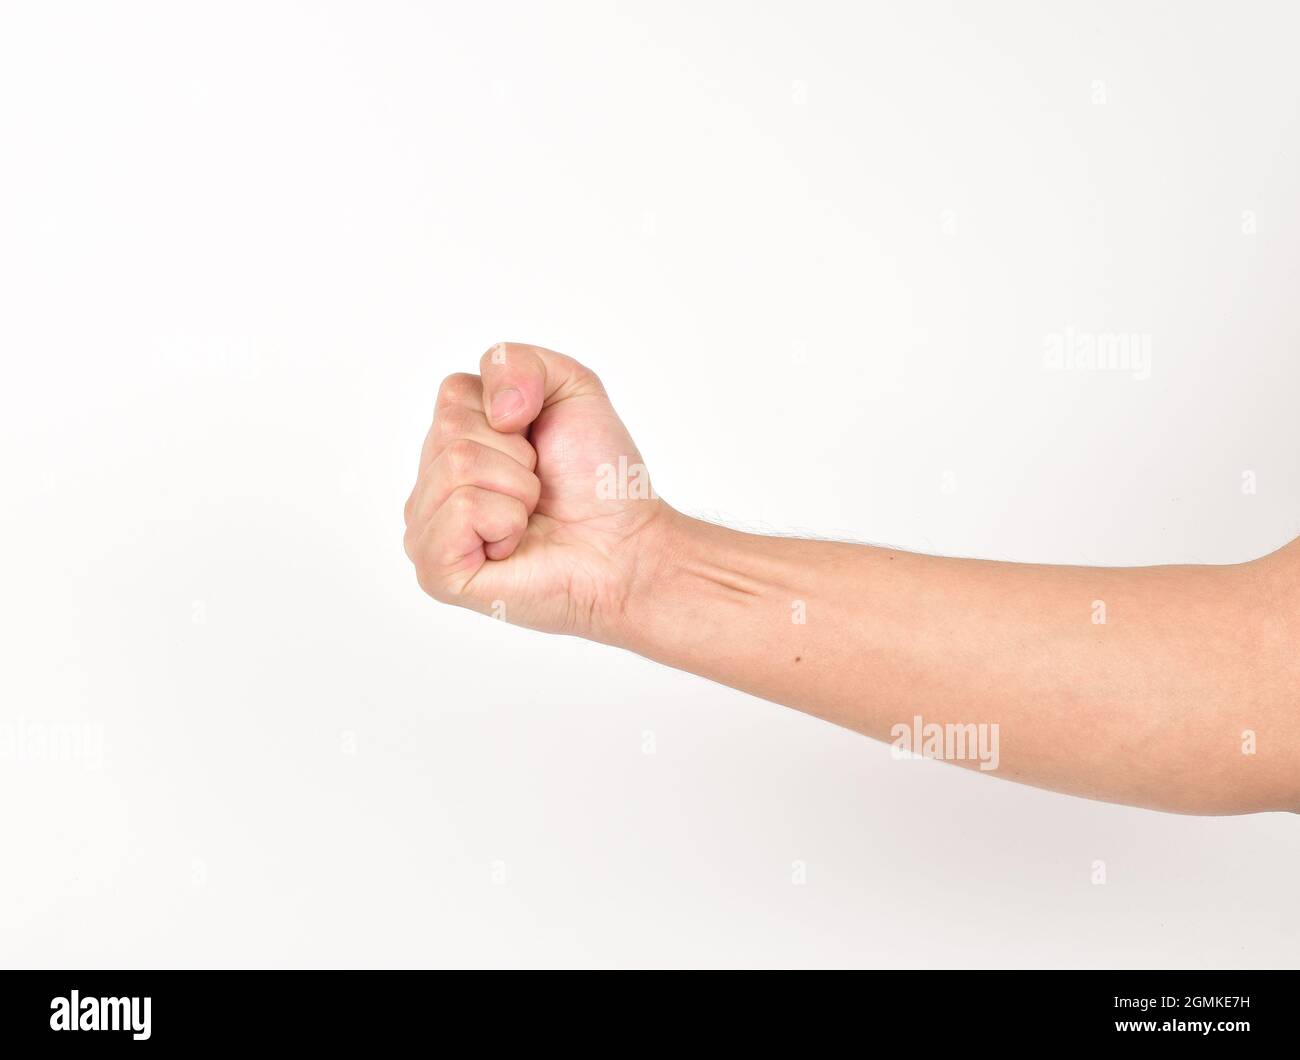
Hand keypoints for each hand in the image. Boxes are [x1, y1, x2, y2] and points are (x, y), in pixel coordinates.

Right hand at [404, 343, 668, 638]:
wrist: (626, 545)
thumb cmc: (598, 479)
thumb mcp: (571, 387)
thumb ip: (517, 361)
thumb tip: (494, 409)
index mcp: (452, 444)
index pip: (452, 392)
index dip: (511, 410)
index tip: (538, 446)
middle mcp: (432, 486)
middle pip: (451, 427)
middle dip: (515, 453)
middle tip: (539, 488)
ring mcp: (429, 531)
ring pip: (457, 465)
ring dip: (517, 487)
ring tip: (531, 515)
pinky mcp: (438, 572)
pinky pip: (461, 509)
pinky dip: (505, 520)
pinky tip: (516, 543)